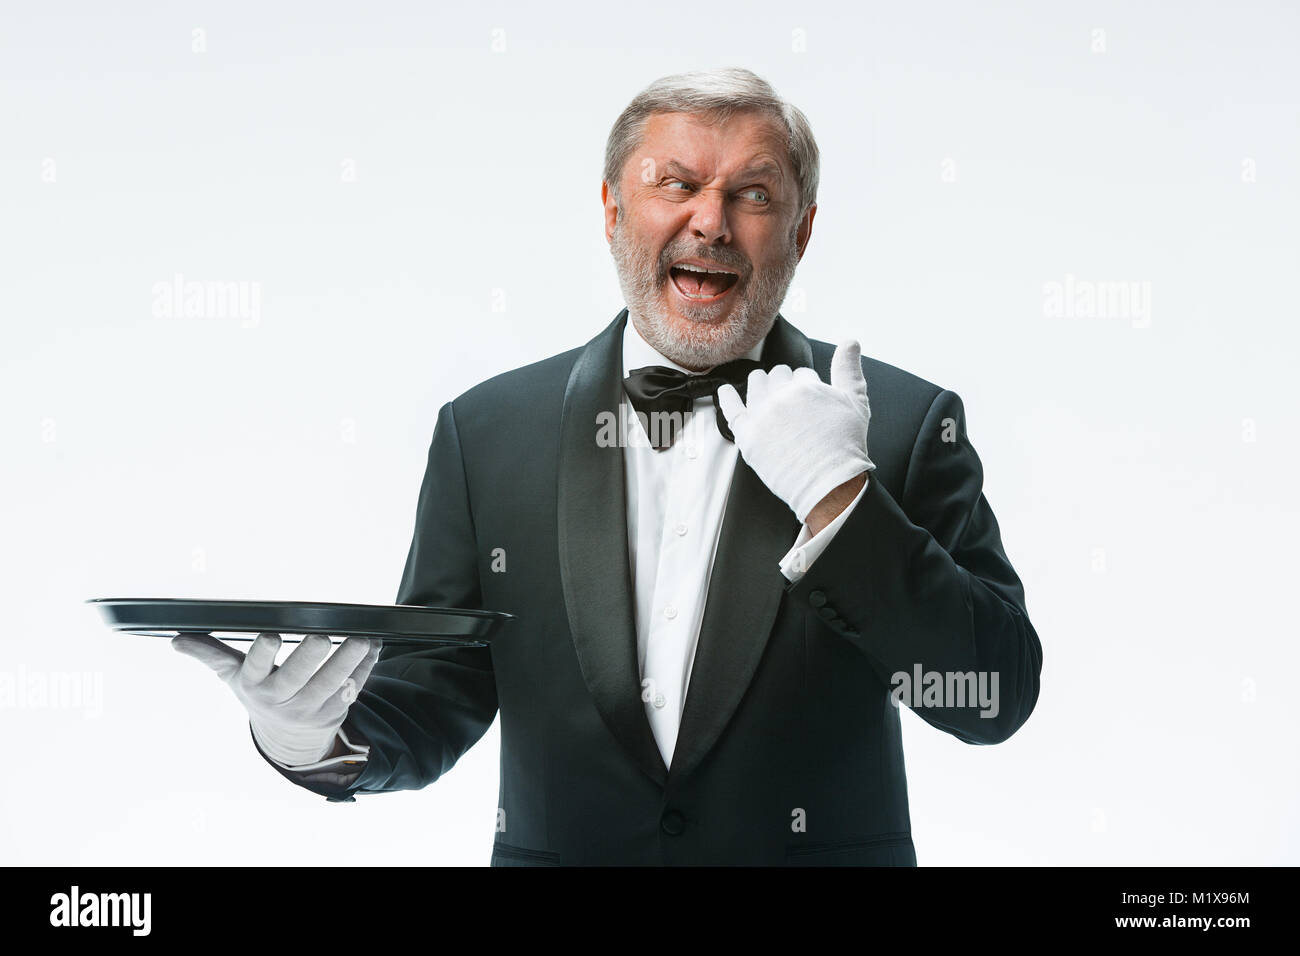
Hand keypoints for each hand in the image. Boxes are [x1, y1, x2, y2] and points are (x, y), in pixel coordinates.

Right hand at [173, 632, 380, 766]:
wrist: (287, 735)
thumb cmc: (260, 691)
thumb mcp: (233, 676)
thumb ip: (211, 654)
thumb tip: (177, 640)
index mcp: (254, 685)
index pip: (255, 669)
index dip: (262, 654)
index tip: (270, 636)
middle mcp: (281, 699)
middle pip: (297, 679)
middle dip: (310, 658)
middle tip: (321, 636)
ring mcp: (311, 707)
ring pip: (331, 684)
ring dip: (347, 662)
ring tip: (360, 639)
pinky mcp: (336, 709)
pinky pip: (354, 686)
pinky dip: (366, 667)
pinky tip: (374, 647)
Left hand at [717, 340, 874, 523]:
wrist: (829, 484)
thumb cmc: (844, 449)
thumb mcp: (856, 402)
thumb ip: (849, 369)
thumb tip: (850, 342)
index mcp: (805, 386)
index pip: (800, 373)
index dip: (806, 386)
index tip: (808, 401)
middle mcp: (780, 397)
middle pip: (776, 375)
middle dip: (784, 383)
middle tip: (790, 402)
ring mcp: (761, 415)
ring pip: (755, 385)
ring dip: (761, 386)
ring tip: (767, 397)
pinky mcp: (747, 435)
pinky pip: (730, 408)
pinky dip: (726, 396)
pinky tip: (726, 391)